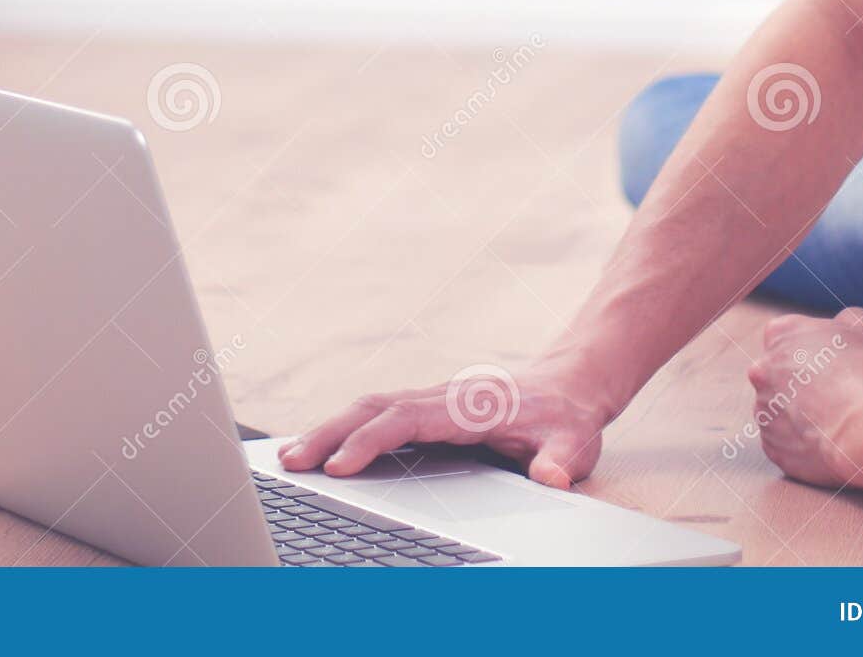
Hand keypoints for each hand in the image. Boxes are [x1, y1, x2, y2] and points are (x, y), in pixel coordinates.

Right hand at [277, 358, 611, 488]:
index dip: (369, 442)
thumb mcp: (571, 442)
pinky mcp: (425, 410)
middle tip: (290, 462)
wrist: (568, 384)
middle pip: (372, 408)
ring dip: (328, 429)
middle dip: (328, 433)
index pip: (405, 419)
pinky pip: (377, 415)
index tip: (339, 467)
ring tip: (291, 458)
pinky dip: (345, 428)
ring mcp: (429, 401)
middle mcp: (440, 398)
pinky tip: (323, 450)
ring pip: (367, 408)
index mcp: (466, 405)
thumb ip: (559, 460)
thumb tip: (552, 477)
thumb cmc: (564, 417)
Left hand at [748, 307, 862, 488]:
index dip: (818, 350)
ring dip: (803, 414)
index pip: (791, 336)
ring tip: (839, 423)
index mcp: (780, 334)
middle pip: (782, 374)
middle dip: (806, 382)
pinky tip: (830, 443)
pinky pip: (786, 444)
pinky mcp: (773, 446)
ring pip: (782, 410)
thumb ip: (848, 321)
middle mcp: (761, 370)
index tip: (838, 364)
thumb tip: (843, 325)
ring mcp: (764, 410)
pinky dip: (805, 445)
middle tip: (840, 395)